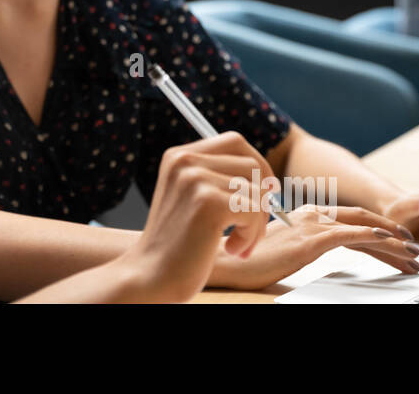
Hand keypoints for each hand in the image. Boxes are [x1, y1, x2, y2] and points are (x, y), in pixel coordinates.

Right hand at [115, 132, 271, 301]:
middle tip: (251, 229)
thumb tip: (269, 178)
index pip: (235, 142)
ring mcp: (195, 179)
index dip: (257, 167)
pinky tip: (232, 249)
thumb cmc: (176, 245)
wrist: (150, 276)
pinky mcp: (208, 203)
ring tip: (237, 244)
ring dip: (256, 224)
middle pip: (252, 164)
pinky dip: (251, 236)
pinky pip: (254, 212)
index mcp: (178, 156)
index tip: (262, 194)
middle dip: (262, 198)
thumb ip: (217, 179)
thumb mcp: (191, 198)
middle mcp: (184, 161)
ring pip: (257, 191)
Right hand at [208, 204, 418, 290]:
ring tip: (413, 256)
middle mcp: (306, 214)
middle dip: (392, 232)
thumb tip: (292, 247)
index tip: (396, 243)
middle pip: (360, 217)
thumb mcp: (266, 245)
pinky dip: (375, 238)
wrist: (214, 261)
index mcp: (297, 214)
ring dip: (393, 241)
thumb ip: (285, 239)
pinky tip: (391, 244)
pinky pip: (350, 236)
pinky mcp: (307, 241)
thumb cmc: (235, 257)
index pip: (347, 217)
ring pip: (362, 226)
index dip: (376, 227)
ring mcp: (307, 225)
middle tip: (414, 249)